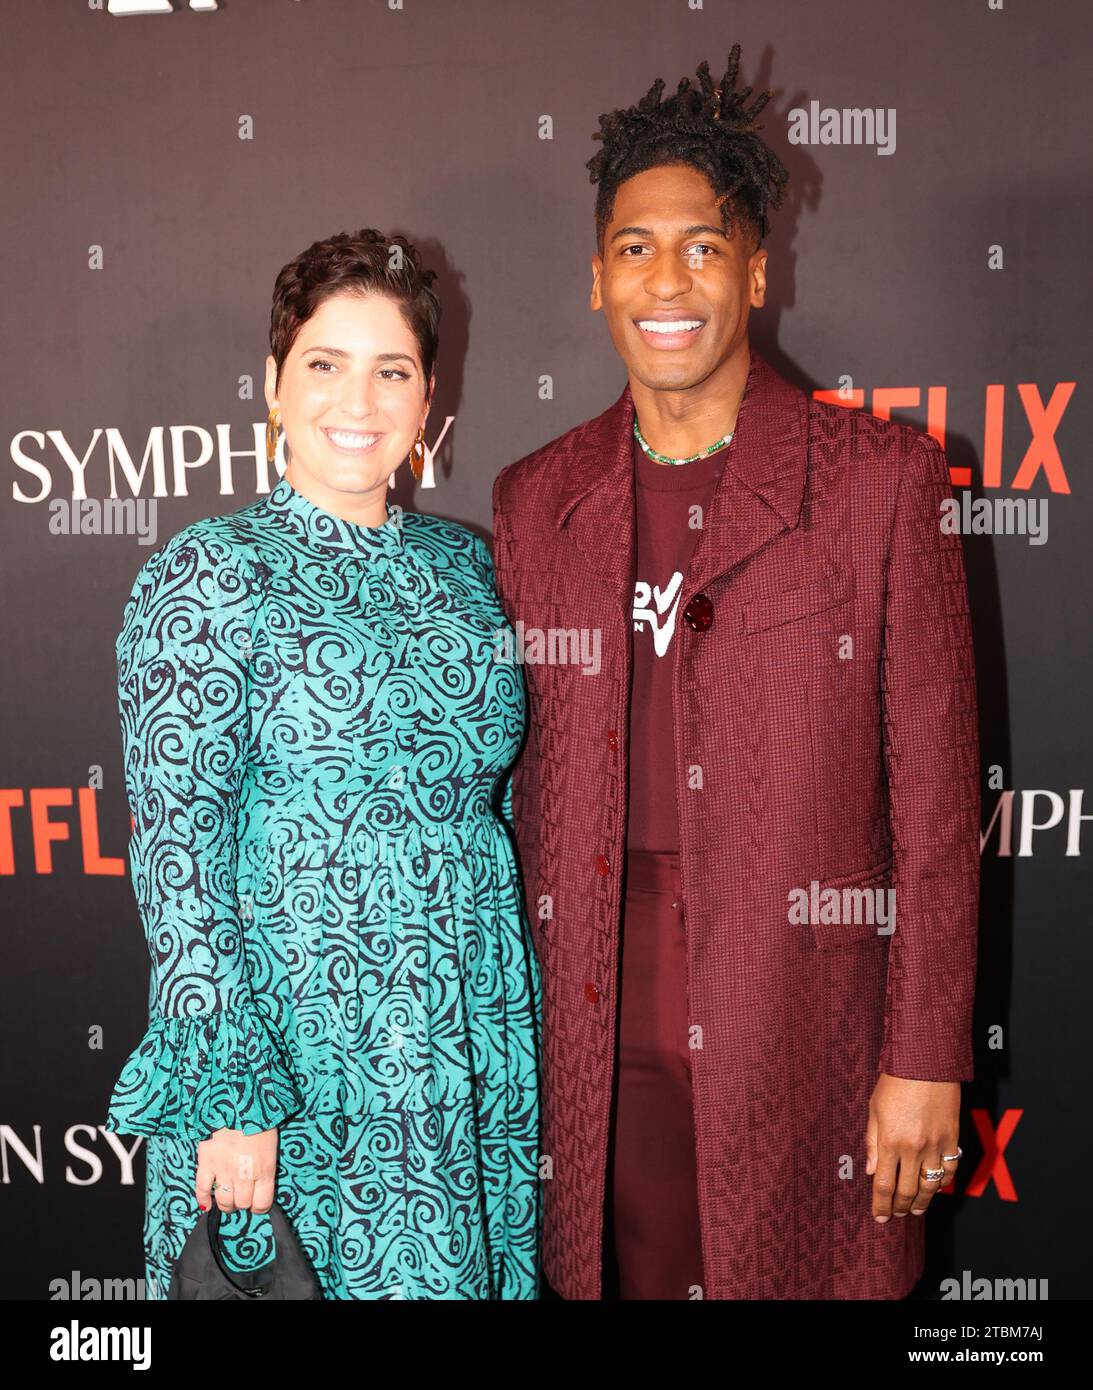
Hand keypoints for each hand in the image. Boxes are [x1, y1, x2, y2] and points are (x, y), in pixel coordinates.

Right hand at [195, 1127, 278, 1214]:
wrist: (237, 1101)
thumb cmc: (260, 1119)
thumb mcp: (272, 1144)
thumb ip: (267, 1166)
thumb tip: (262, 1182)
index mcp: (264, 1169)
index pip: (262, 1203)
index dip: (260, 1206)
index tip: (258, 1202)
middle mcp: (244, 1175)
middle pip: (242, 1204)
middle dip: (243, 1203)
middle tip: (243, 1196)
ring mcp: (223, 1170)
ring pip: (224, 1201)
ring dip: (227, 1204)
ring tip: (229, 1200)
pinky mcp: (206, 1163)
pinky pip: (202, 1189)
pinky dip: (204, 1200)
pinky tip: (207, 1205)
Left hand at [865, 1074, 960, 1220]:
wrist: (927, 1062)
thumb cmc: (895, 1081)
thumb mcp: (874, 1109)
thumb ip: (873, 1142)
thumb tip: (871, 1170)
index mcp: (890, 1141)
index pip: (884, 1184)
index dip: (881, 1205)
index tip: (879, 1217)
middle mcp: (914, 1148)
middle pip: (906, 1190)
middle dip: (899, 1207)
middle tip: (894, 1214)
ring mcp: (936, 1145)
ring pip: (930, 1186)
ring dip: (921, 1201)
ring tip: (914, 1209)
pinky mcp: (953, 1138)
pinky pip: (950, 1170)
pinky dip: (943, 1183)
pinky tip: (935, 1188)